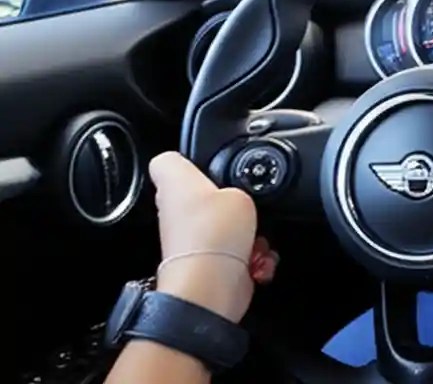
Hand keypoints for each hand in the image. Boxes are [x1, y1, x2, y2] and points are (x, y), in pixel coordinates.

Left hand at [148, 152, 277, 322]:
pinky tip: (254, 261)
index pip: (167, 161)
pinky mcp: (204, 263)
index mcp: (174, 185)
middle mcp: (174, 212)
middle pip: (206, 197)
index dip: (190, 159)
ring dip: (247, 234)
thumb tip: (239, 198)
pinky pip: (234, 252)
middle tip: (245, 207)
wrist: (211, 285)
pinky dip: (249, 258)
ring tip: (254, 240)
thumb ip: (238, 187)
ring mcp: (188, 240)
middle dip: (232, 204)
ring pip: (225, 227)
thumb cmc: (213, 235)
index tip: (210, 163)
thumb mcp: (239, 191)